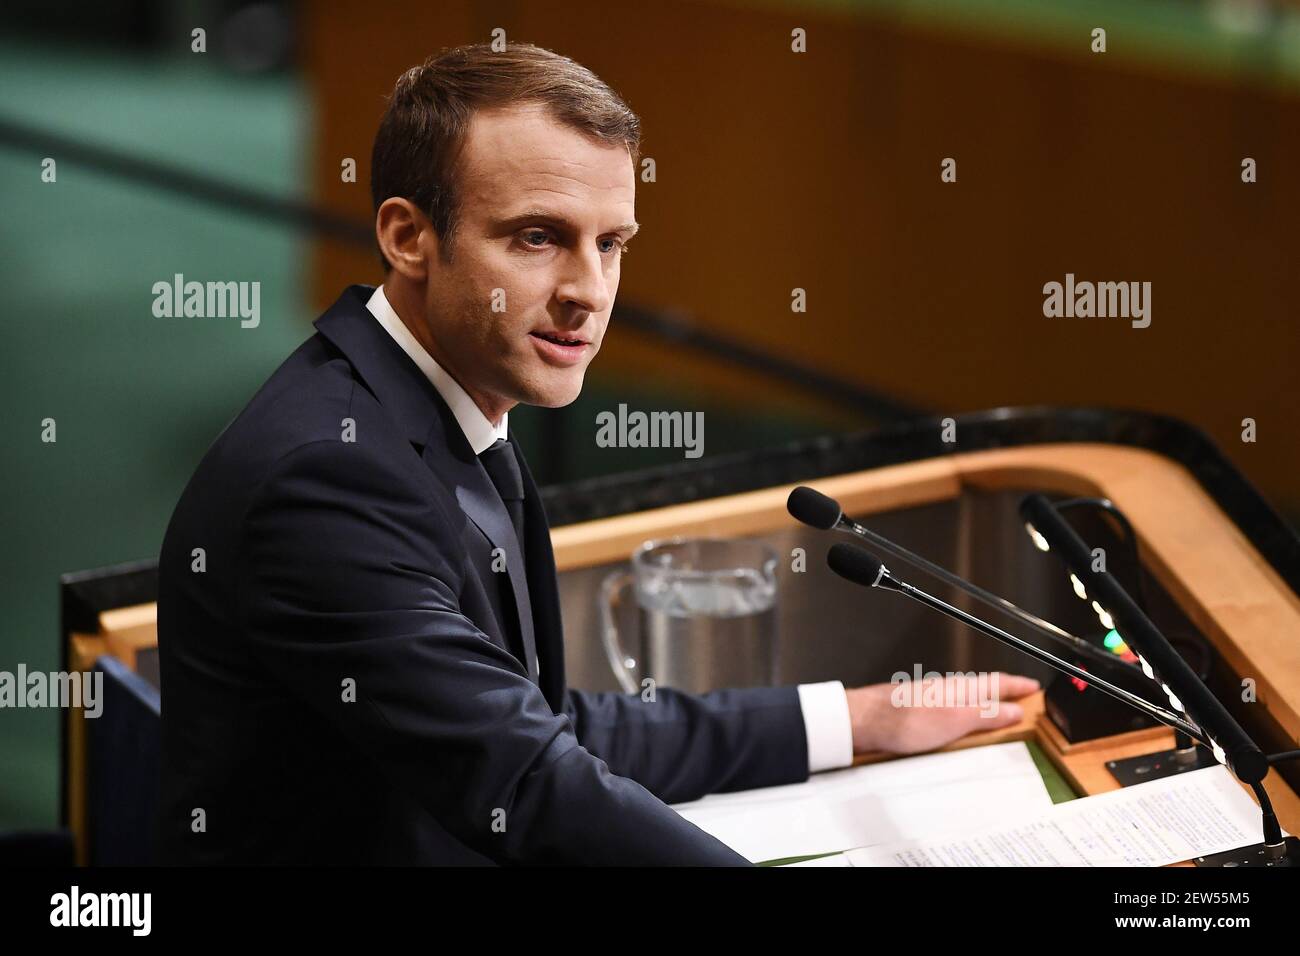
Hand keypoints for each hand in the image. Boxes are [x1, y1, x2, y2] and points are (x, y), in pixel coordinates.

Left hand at [845, 672, 1040, 754]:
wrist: (863, 721)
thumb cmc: (903, 720)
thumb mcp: (953, 720)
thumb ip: (983, 715)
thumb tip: (1012, 710)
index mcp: (959, 689)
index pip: (996, 683)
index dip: (1017, 686)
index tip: (1034, 687)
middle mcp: (946, 689)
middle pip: (983, 686)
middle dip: (1004, 690)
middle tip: (1022, 695)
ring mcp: (931, 698)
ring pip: (967, 695)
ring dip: (986, 699)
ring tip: (999, 706)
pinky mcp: (918, 709)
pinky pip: (952, 705)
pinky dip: (966, 709)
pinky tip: (960, 718)